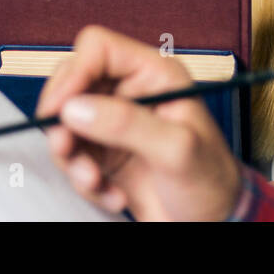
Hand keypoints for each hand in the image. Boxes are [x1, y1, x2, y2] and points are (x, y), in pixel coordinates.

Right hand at [35, 25, 242, 220]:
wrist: (214, 223)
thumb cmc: (211, 181)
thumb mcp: (176, 150)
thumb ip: (127, 124)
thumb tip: (75, 108)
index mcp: (155, 75)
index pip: (99, 49)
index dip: (74, 73)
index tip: (59, 109)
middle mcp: (131, 93)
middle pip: (73, 83)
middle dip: (64, 120)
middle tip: (66, 149)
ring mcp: (115, 124)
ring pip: (66, 123)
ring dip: (72, 157)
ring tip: (95, 182)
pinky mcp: (105, 154)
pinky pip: (73, 157)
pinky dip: (84, 180)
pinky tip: (113, 195)